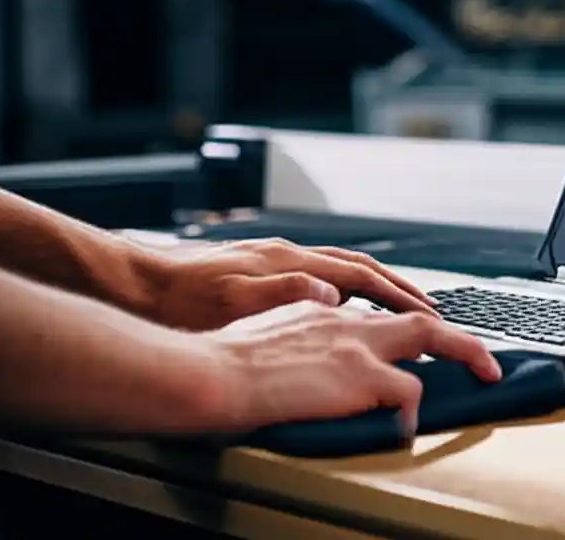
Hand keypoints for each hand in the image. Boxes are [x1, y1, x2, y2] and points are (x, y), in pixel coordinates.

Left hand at [137, 238, 437, 329]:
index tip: (428, 311)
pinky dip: (345, 285)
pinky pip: (319, 272)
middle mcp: (287, 254)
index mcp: (288, 262)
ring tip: (396, 301)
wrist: (136, 282)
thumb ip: (284, 296)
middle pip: (358, 265)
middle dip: (397, 285)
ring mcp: (274, 259)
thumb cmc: (178, 299)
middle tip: (429, 304)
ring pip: (339, 265)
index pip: (360, 276)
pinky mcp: (260, 267)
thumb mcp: (231, 302)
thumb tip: (332, 295)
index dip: (397, 294)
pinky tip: (340, 302)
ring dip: (374, 282)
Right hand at [205, 301, 501, 434]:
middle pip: (415, 316)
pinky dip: (416, 407)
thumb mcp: (258, 331)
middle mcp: (344, 320)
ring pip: (431, 336)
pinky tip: (410, 424)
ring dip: (464, 352)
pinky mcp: (360, 375)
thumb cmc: (219, 363)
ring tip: (485, 370)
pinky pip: (409, 390)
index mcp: (318, 309)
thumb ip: (287, 330)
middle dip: (451, 331)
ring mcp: (357, 345)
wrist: (211, 373)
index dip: (400, 329)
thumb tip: (298, 346)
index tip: (416, 340)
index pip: (374, 314)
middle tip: (476, 351)